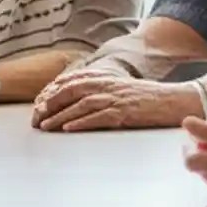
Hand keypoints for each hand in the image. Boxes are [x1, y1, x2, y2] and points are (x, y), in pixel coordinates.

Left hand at [31, 71, 199, 131]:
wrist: (170, 101)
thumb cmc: (144, 97)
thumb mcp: (118, 87)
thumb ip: (99, 88)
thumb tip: (76, 98)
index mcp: (104, 77)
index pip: (71, 80)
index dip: (53, 90)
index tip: (39, 101)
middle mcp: (106, 85)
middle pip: (71, 91)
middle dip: (51, 103)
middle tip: (36, 115)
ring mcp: (114, 98)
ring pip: (80, 105)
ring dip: (60, 116)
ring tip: (45, 125)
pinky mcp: (123, 112)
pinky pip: (98, 117)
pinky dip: (81, 122)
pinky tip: (68, 129)